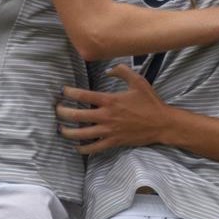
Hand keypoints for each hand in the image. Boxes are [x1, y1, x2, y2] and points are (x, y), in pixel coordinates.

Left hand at [56, 66, 173, 153]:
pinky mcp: (113, 142)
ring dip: (68, 132)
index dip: (69, 92)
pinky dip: (83, 148)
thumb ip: (122, 71)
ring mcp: (109, 131)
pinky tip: (77, 146)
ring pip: (81, 134)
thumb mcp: (138, 81)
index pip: (83, 95)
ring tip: (60, 129)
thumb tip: (108, 70)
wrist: (162, 124)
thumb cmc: (150, 102)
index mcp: (110, 100)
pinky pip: (94, 148)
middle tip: (56, 110)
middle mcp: (106, 116)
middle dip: (62, 113)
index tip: (63, 91)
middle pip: (76, 115)